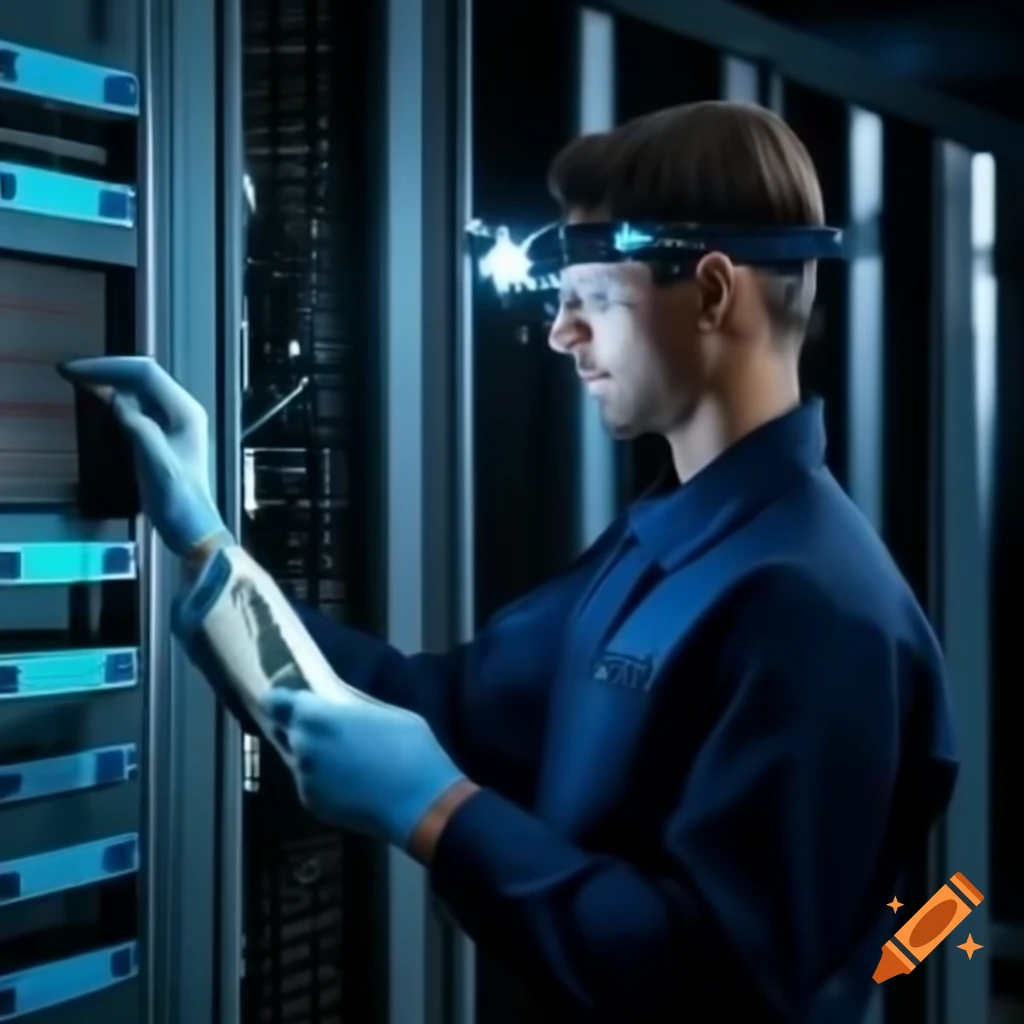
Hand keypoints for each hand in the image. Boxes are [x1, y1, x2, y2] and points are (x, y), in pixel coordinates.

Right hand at [58, 356, 229, 558]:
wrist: (189, 526)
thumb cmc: (177, 497)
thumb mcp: (155, 461)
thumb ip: (137, 425)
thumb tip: (112, 397)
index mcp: (185, 411)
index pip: (146, 373)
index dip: (110, 367)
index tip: (76, 369)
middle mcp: (180, 409)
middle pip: (141, 376)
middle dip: (107, 370)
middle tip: (69, 370)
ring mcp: (172, 421)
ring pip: (137, 389)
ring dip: (108, 381)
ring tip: (77, 377)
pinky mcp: (161, 434)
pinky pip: (136, 406)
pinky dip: (114, 398)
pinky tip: (96, 397)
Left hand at [263, 688, 465, 849]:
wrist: (418, 804)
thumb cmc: (409, 748)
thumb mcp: (385, 712)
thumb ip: (351, 705)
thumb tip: (337, 703)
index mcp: (317, 717)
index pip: (276, 701)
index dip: (279, 698)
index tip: (287, 697)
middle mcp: (301, 746)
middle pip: (283, 730)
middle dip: (297, 725)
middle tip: (323, 726)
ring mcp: (304, 779)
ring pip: (296, 757)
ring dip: (309, 753)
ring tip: (340, 755)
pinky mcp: (312, 804)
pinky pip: (309, 782)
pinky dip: (321, 778)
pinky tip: (347, 779)